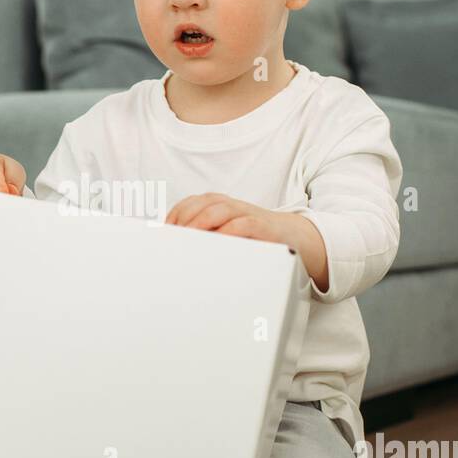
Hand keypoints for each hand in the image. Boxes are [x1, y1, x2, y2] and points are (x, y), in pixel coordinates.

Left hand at [165, 193, 329, 290]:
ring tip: (188, 238)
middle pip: (200, 204)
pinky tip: (219, 241)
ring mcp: (246, 213)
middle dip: (184, 219)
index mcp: (218, 205)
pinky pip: (243, 224)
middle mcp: (230, 205)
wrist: (295, 236)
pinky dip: (229, 230)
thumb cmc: (255, 239)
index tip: (163, 233)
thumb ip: (206, 238)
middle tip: (172, 238)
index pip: (190, 204)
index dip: (174, 216)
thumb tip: (177, 253)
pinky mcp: (262, 225)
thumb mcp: (227, 235)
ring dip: (200, 222)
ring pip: (218, 210)